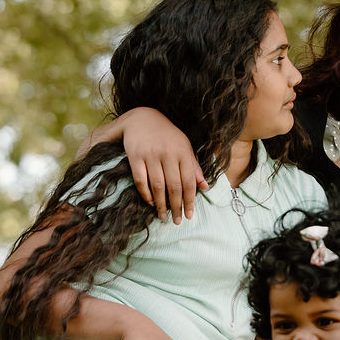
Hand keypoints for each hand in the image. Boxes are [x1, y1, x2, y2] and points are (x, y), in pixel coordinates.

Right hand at [120, 109, 205, 223]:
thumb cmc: (167, 135)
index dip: (190, 201)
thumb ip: (193, 167)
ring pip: (157, 186)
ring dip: (161, 205)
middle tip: (176, 221)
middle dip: (177, 207)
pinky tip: (150, 202)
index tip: (189, 216)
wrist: (142, 118)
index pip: (189, 181)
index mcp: (183, 152)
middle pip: (174, 186)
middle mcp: (168, 153)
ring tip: (164, 216)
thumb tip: (204, 187)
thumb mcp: (184, 146)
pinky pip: (141, 180)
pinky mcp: (135, 156)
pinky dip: (146, 194)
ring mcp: (151, 155)